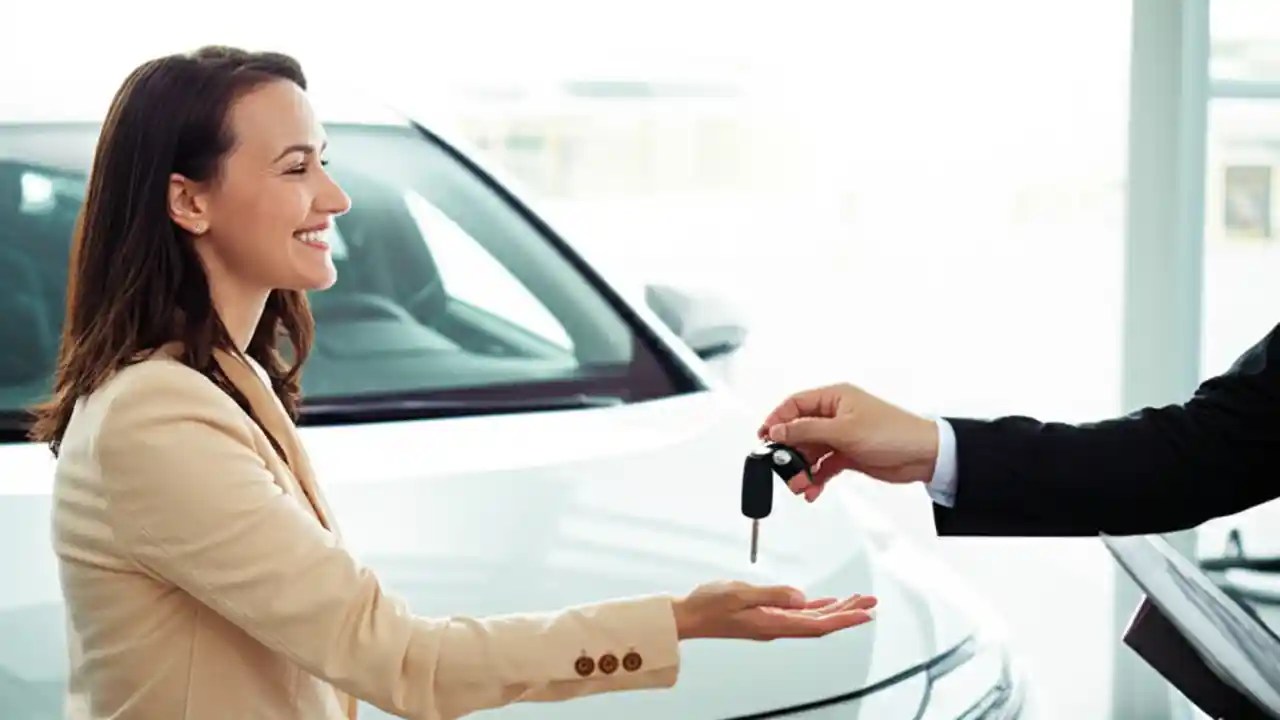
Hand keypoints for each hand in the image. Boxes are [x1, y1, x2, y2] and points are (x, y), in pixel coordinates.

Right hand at [672, 580, 875, 640]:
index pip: (818, 623)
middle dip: (848, 612)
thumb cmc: (709, 605)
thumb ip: (773, 594)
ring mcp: (772, 622)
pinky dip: (815, 608)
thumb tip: (801, 597)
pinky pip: (798, 615)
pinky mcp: (766, 617)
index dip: (845, 618)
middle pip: (821, 622)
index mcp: (773, 623)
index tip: (865, 612)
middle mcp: (777, 626)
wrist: (689, 616)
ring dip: (835, 610)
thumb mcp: (740, 594)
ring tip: (855, 601)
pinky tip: (823, 603)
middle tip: (870, 602)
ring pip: (812, 619)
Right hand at [756, 383, 938, 501]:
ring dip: (802, 469)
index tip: (765, 438)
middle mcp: (836, 415)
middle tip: (782, 468)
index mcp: (835, 398)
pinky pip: (824, 466)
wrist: (923, 455)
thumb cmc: (893, 433)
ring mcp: (842, 435)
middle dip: (789, 452)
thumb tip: (778, 430)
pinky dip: (817, 478)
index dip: (777, 420)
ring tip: (800, 485)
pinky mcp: (848, 454)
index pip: (795, 405)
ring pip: (811, 452)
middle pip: (800, 431)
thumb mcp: (843, 431)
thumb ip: (807, 431)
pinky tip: (813, 489)